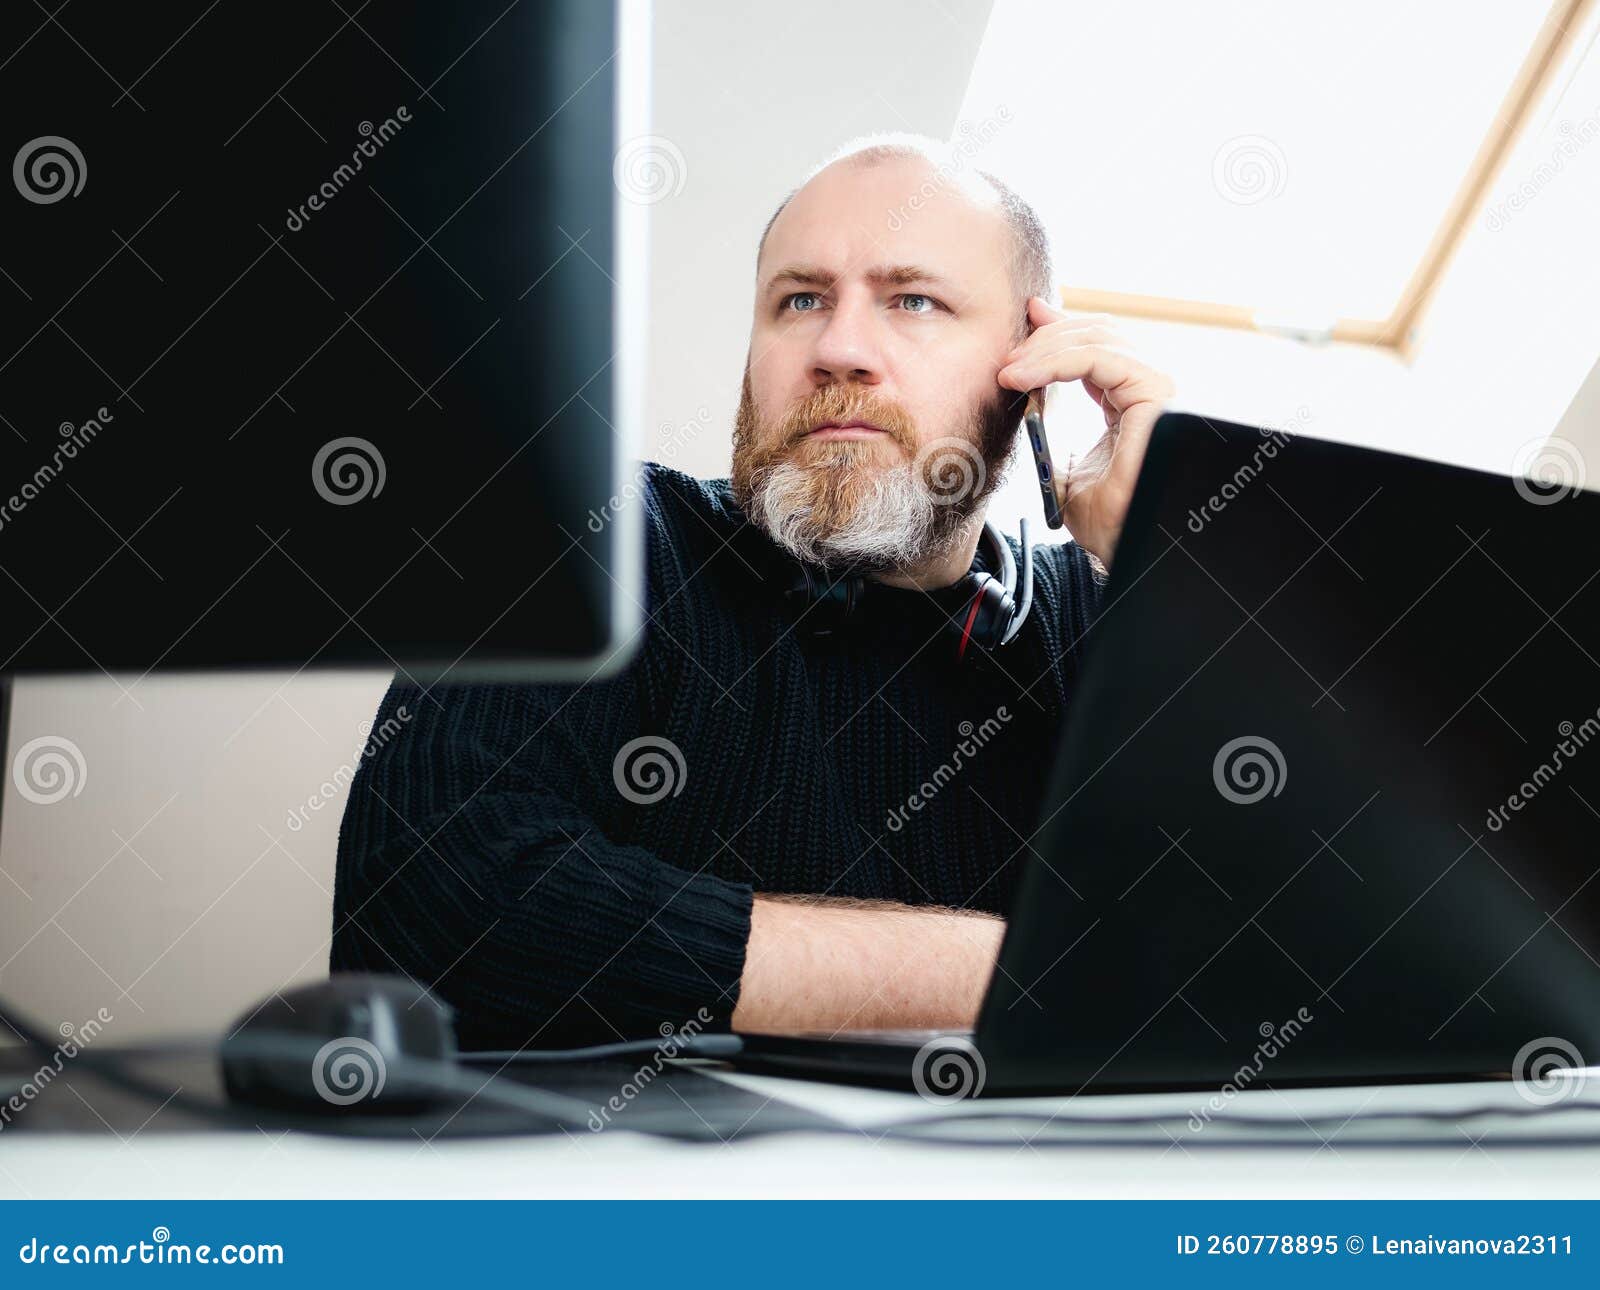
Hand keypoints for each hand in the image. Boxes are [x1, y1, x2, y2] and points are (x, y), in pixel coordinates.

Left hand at [997, 297, 1175, 566]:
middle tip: (1006, 358)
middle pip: (1102, 333)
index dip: (1062, 329)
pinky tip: (1024, 376)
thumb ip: (1053, 430)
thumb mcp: (1065, 467)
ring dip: (1046, 349)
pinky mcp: (1157, 394)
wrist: (1124, 547)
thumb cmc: (1102, 520)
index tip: (1027, 321)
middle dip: (1048, 337)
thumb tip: (1027, 391)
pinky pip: (1104, 357)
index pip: (1101, 347)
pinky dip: (1058, 360)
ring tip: (1009, 372)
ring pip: (1102, 338)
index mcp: (1135, 403)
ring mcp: (1160, 389)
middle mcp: (1152, 390)